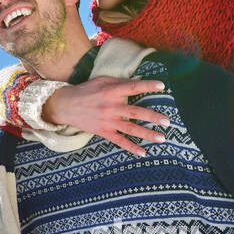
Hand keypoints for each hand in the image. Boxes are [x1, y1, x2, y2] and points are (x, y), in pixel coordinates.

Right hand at [41, 76, 169, 156]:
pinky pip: (119, 141)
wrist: (66, 105)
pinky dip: (131, 148)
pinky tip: (143, 153)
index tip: (162, 85)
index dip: (148, 86)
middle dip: (152, 117)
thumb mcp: (102, 81)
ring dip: (147, 134)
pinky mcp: (104, 132)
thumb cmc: (86, 90)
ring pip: (131, 129)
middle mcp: (111, 107)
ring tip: (162, 138)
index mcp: (111, 91)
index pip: (133, 87)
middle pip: (135, 112)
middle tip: (167, 121)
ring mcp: (107, 121)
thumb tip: (140, 80)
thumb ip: (120, 82)